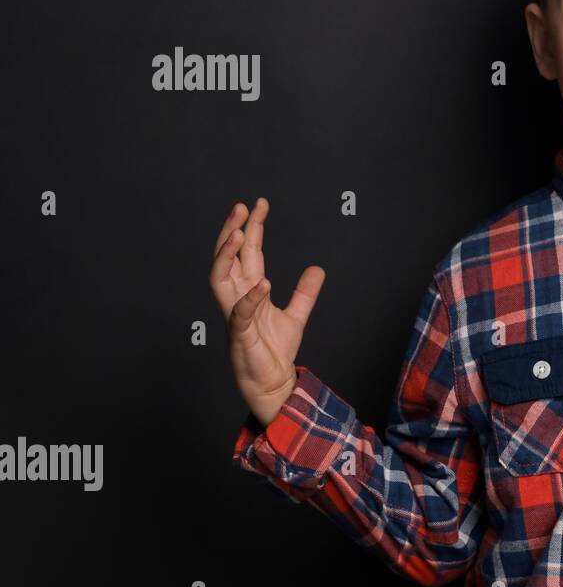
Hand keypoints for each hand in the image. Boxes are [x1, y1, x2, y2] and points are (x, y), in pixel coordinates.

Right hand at [208, 198, 325, 426]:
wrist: (273, 382)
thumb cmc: (275, 351)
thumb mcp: (297, 315)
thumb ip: (305, 292)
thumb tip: (318, 268)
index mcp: (250, 290)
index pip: (248, 253)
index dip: (254, 228)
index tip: (259, 204)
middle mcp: (238, 298)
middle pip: (228, 258)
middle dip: (232, 231)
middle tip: (242, 206)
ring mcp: (235, 315)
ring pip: (220, 278)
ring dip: (227, 254)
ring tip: (239, 232)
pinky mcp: (239, 335)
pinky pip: (239, 312)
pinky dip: (250, 298)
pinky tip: (263, 283)